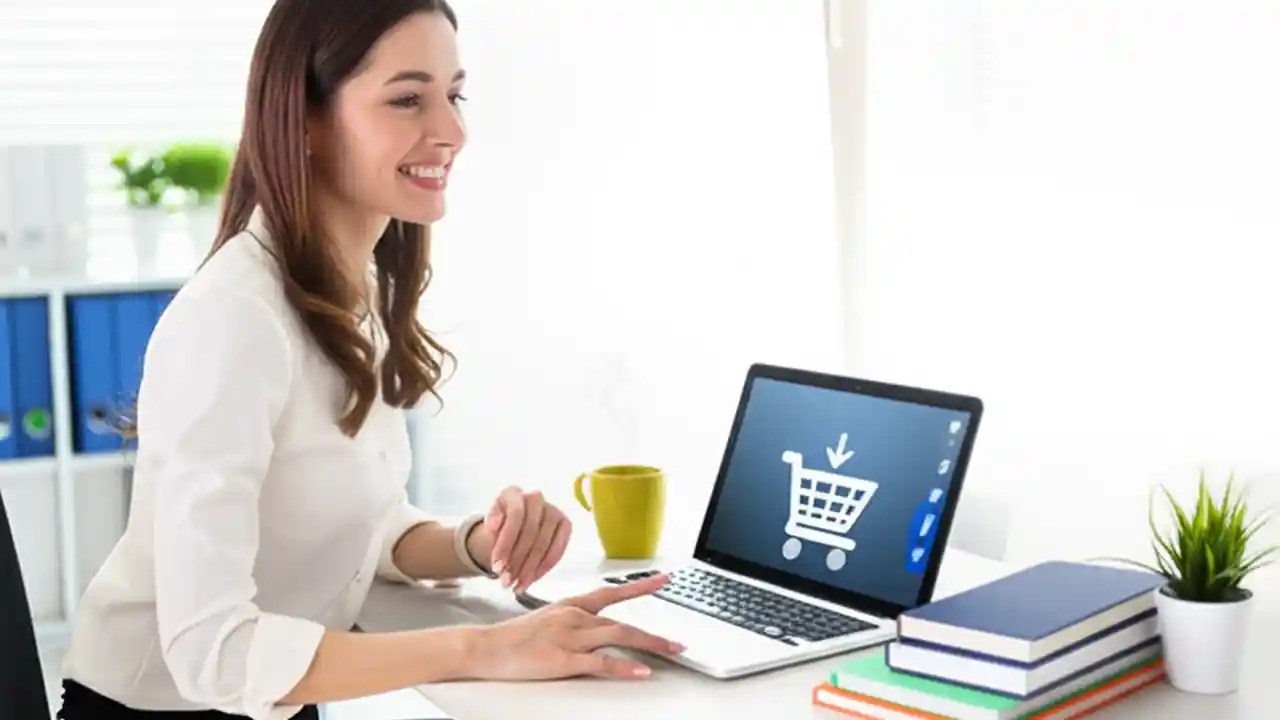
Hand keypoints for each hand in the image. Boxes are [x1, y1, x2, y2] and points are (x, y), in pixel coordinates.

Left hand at [469, 486, 570, 591]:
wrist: (512, 530)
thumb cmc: (499, 528)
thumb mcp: (489, 526)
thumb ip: (491, 526)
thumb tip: (493, 526)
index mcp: (513, 493)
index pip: (515, 515)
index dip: (506, 543)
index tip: (496, 567)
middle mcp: (535, 498)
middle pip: (530, 532)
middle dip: (516, 561)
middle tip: (506, 582)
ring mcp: (553, 510)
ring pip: (543, 543)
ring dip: (530, 569)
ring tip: (518, 586)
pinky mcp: (565, 524)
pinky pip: (558, 549)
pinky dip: (544, 567)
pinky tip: (533, 579)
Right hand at [470, 574, 682, 679]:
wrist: (484, 646)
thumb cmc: (514, 637)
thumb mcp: (548, 621)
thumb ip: (575, 623)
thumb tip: (597, 629)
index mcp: (571, 606)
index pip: (613, 592)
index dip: (641, 587)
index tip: (664, 579)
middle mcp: (574, 617)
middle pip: (623, 622)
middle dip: (655, 635)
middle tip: (679, 643)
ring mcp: (569, 637)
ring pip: (618, 637)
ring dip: (650, 645)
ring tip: (672, 653)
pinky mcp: (562, 659)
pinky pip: (600, 663)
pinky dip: (624, 667)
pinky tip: (640, 671)